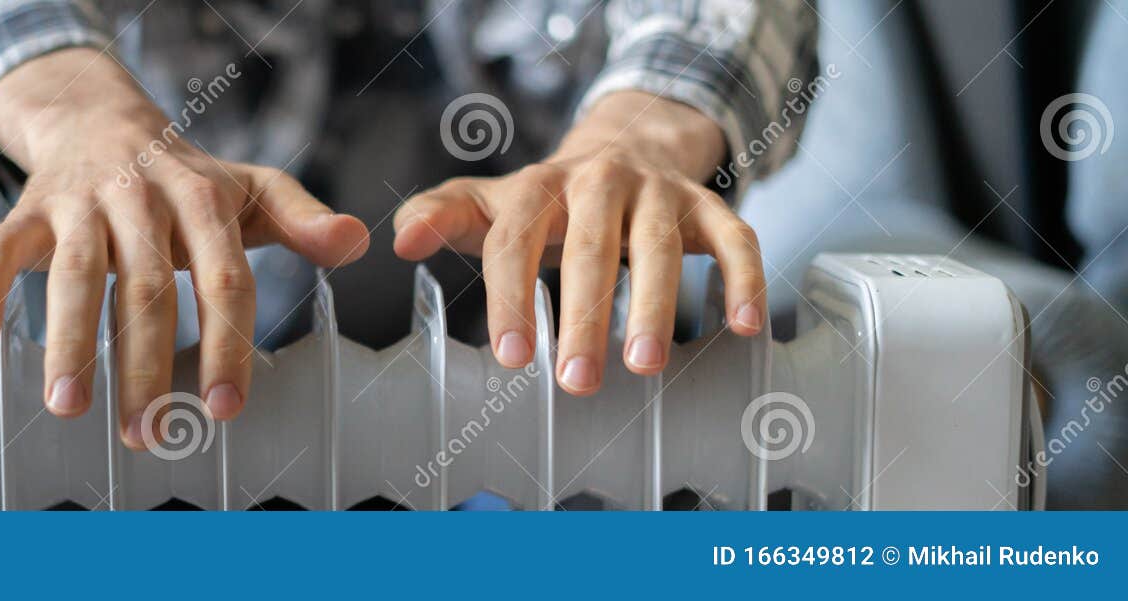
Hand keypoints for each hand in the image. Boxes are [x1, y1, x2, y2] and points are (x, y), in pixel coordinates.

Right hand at [0, 48, 368, 448]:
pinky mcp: (28, 207)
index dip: (228, 343)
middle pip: (145, 287)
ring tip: (69, 407)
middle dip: (146, 365)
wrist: (101, 115)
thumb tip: (359, 242)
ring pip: (72, 274)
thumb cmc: (185, 175)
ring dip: (70, 343)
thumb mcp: (249, 190)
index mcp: (203, 198)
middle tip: (148, 434)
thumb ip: (300, 220)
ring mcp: (80, 201)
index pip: (224, 277)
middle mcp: (141, 196)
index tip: (226, 407)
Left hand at [393, 91, 764, 393]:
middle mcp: (598, 181)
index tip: (514, 358)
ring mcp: (657, 192)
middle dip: (583, 317)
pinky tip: (743, 327)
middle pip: (587, 249)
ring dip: (651, 306)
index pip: (514, 240)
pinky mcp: (707, 205)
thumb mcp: (492, 203)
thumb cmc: (548, 200)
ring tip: (642, 366)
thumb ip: (443, 216)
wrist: (628, 144)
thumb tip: (398, 240)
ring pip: (657, 247)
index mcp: (537, 186)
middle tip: (576, 380)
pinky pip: (734, 239)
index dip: (510, 298)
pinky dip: (743, 280)